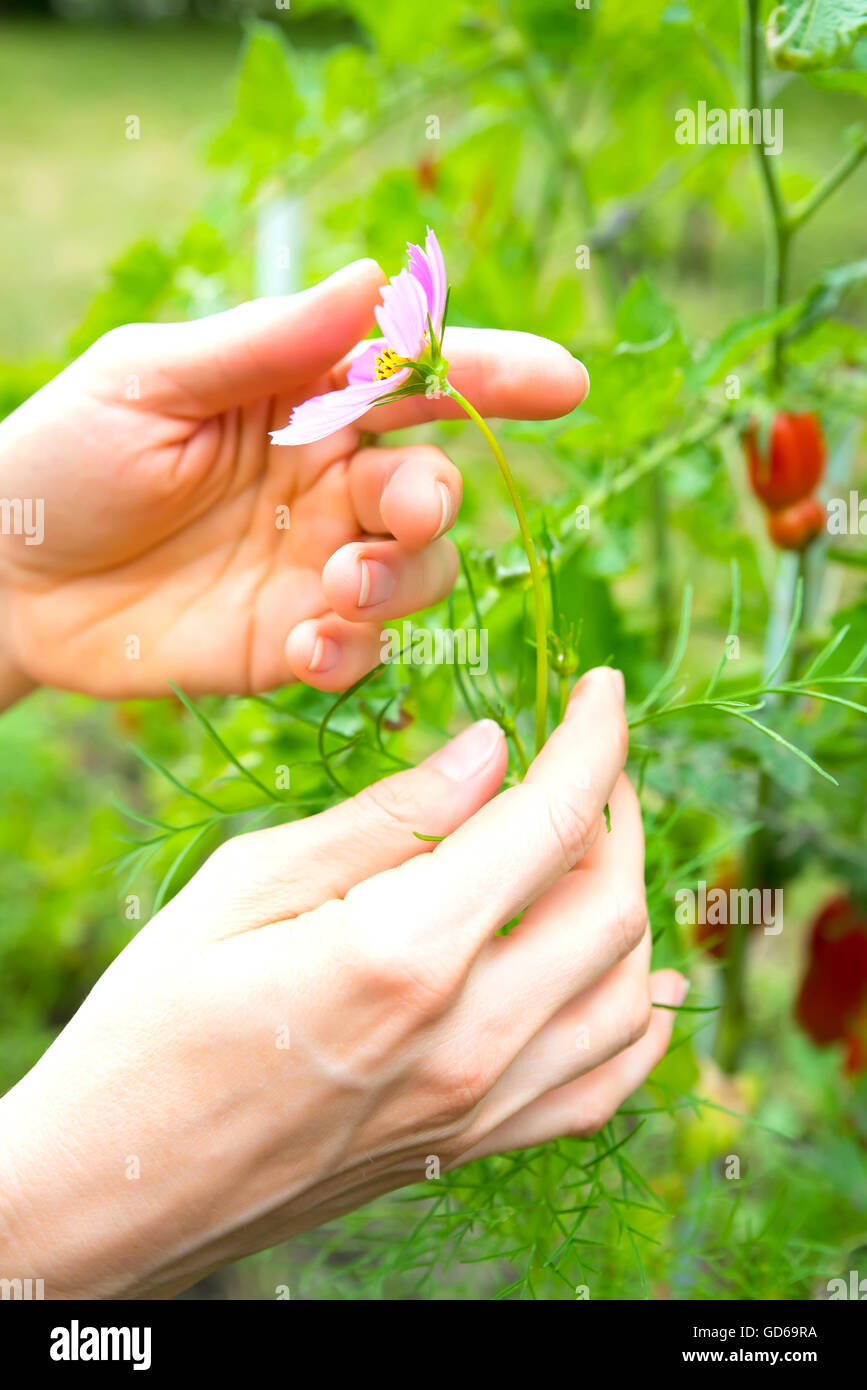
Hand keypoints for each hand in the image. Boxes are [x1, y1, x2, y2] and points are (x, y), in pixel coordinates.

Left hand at [0, 260, 586, 700]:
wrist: (5, 575)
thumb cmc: (67, 455)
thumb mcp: (153, 379)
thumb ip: (267, 344)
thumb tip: (372, 279)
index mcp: (301, 401)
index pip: (417, 378)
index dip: (495, 376)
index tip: (563, 384)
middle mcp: (325, 482)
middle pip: (432, 487)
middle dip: (433, 499)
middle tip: (396, 509)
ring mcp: (315, 567)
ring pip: (420, 574)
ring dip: (401, 580)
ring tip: (337, 588)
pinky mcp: (293, 644)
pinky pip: (365, 652)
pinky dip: (355, 650)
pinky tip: (306, 645)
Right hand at [0, 669, 685, 1298]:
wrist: (116, 1188)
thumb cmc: (152, 1024)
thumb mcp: (244, 887)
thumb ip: (384, 819)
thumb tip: (491, 750)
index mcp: (403, 951)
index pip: (551, 820)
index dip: (596, 739)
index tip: (601, 687)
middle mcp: (466, 1036)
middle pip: (610, 901)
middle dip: (616, 809)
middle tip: (583, 761)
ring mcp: (481, 1105)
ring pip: (628, 990)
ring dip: (629, 899)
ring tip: (590, 846)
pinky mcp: (474, 1147)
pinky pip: (605, 1082)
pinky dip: (634, 1014)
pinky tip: (619, 969)